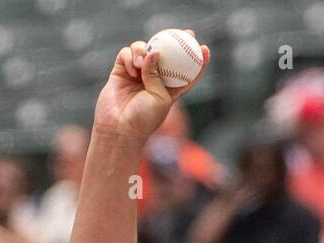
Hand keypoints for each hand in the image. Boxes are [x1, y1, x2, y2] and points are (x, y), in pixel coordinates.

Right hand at [93, 32, 210, 143]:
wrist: (119, 128)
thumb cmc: (144, 119)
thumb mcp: (160, 97)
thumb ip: (158, 75)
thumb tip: (154, 51)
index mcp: (170, 89)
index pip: (186, 72)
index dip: (196, 60)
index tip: (204, 49)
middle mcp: (154, 79)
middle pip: (166, 55)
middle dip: (174, 42)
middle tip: (185, 33)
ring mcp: (137, 74)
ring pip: (144, 50)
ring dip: (143, 50)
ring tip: (141, 63)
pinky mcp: (121, 71)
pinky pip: (126, 53)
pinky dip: (130, 56)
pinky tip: (132, 68)